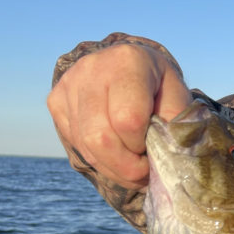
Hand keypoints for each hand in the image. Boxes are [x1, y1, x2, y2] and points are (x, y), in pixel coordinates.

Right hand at [47, 41, 192, 188]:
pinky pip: (76, 144)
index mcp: (127, 62)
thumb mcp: (178, 100)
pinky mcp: (55, 101)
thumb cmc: (158, 87)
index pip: (128, 121)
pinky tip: (115, 155)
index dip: (142, 147)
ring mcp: (69, 84)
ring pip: (87, 146)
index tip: (153, 151)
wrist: (128, 65)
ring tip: (132, 168)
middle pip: (101, 138)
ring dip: (113, 168)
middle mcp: (92, 68)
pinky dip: (99, 160)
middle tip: (143, 171)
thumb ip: (175, 127)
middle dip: (126, 167)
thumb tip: (162, 161)